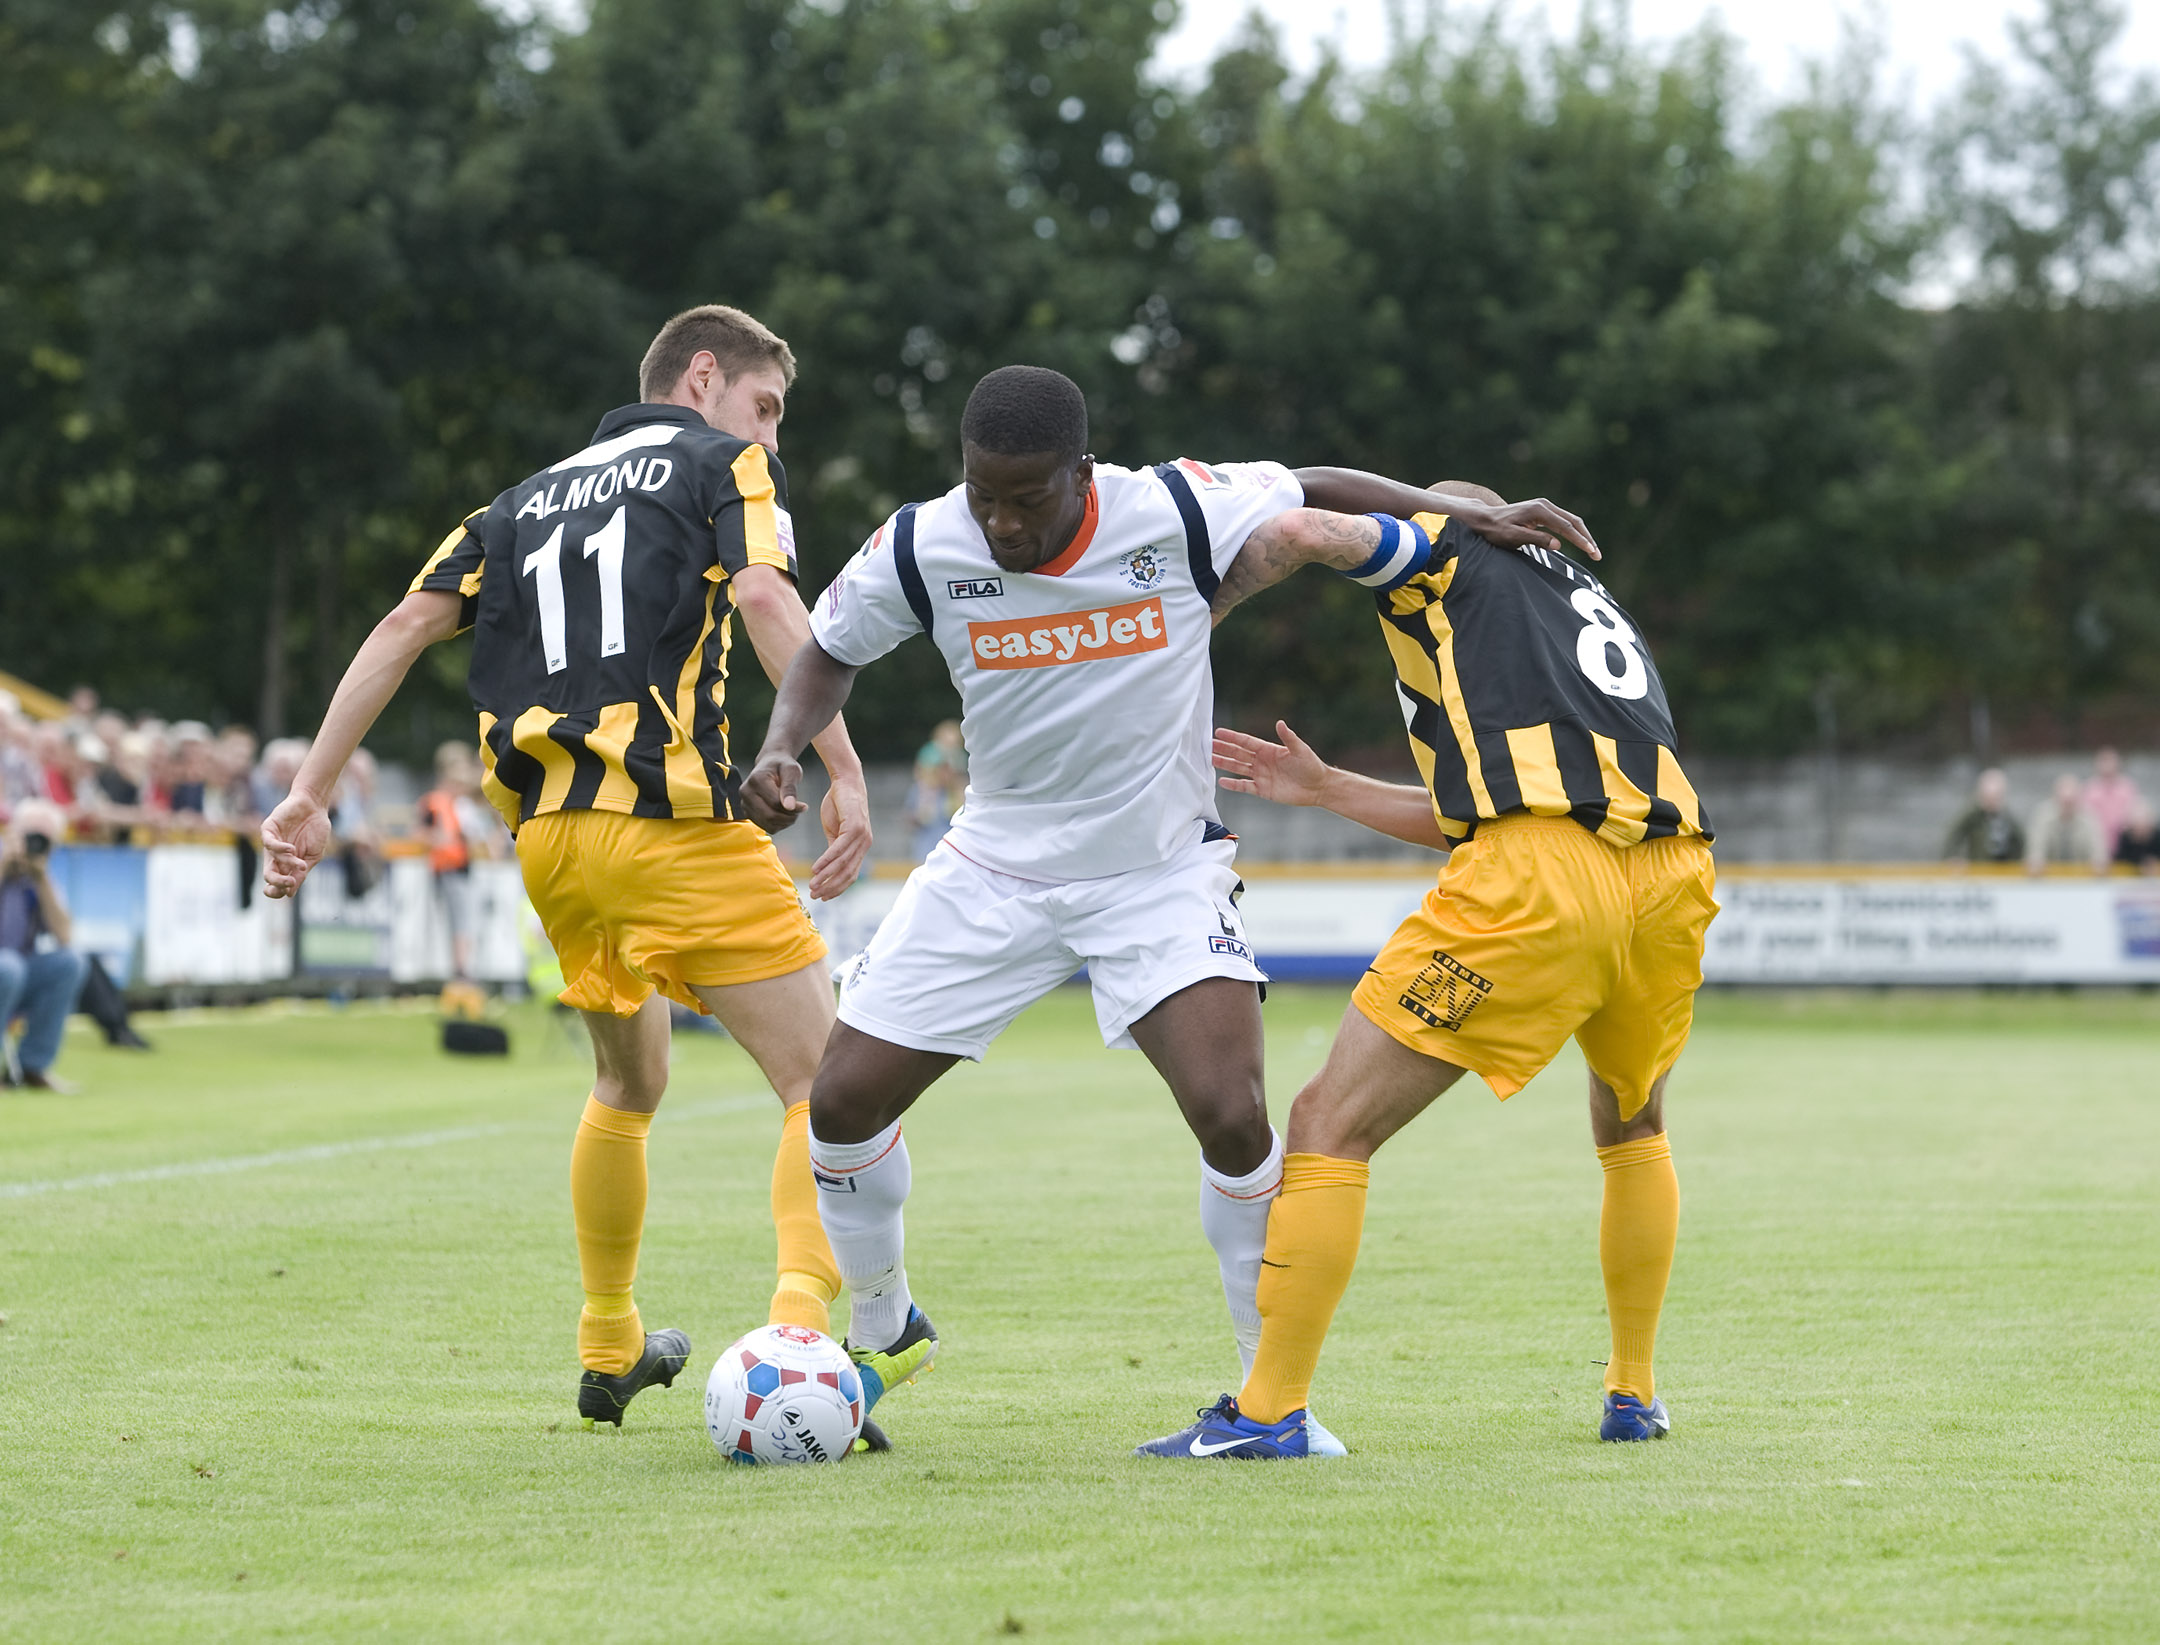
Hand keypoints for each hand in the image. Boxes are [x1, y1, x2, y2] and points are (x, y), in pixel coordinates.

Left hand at [260, 793, 331, 898]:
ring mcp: (271, 842)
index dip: (279, 891)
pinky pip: (268, 843)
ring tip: (301, 864)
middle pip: (269, 875)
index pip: (277, 882)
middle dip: (277, 883)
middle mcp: (276, 855)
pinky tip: (292, 849)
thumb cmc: (316, 830)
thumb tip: (289, 894)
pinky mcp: (268, 829)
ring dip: (287, 864)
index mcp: (287, 863)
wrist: (315, 806)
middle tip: (289, 882)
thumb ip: (301, 873)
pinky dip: (279, 849)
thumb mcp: (313, 856)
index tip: (289, 891)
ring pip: (270, 862)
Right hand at [741, 752, 806, 834]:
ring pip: (768, 824)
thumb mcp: (791, 771)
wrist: (771, 765)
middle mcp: (746, 792)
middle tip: (799, 810)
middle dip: (789, 817)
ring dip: (785, 822)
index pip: (775, 802)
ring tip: (792, 811)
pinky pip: (767, 827)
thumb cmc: (782, 766)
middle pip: (770, 816)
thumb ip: (790, 788)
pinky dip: (779, 824)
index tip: (804, 806)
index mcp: (755, 780)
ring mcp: (745, 804)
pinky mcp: (748, 813)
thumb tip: (790, 806)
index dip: (793, 808)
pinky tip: (784, 814)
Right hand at [807, 769, 873, 900]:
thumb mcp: (834, 830)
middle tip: (815, 895)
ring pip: (843, 864)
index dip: (837, 888)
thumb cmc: (839, 805)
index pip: (851, 874)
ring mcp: (861, 837)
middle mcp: (864, 844)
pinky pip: (839, 849)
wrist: (845, 782)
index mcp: (861, 847)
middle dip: (830, 887)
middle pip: (848, 873)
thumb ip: (833, 848)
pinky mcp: (854, 828)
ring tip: (813, 885)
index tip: (823, 897)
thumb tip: (826, 867)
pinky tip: (816, 869)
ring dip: (826, 877)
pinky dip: (827, 861)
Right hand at [1213, 721, 1330, 806]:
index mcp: (1269, 750)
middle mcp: (1262, 762)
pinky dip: (1233, 785)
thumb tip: (1280, 723)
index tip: (1218, 732)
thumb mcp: (1300, 750)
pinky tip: (1222, 781)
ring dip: (1224, 764)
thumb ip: (1288, 738)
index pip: (1246, 742)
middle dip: (1223, 749)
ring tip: (1209, 760)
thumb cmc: (1311, 766)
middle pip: (1238, 754)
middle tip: (1207, 745)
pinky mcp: (1263, 790)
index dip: (1232, 737)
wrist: (1318, 787)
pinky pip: (1244, 786)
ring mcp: (1261, 776)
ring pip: (1238, 768)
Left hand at [1454, 497, 1600, 561]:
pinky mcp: (1543, 511)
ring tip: (1593, 551)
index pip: (1566, 527)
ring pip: (1571, 520)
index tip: (1591, 552)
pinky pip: (1564, 521)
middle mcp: (1544, 505)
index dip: (1580, 540)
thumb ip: (1536, 540)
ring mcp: (1544, 506)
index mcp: (1539, 510)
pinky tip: (1580, 542)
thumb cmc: (1496, 530)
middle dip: (1587, 538)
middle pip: (1574, 521)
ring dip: (1583, 535)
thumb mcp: (1513, 538)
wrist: (1484, 518)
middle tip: (1597, 555)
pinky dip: (1574, 532)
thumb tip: (1558, 545)